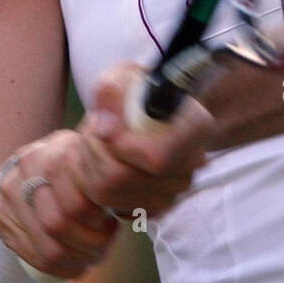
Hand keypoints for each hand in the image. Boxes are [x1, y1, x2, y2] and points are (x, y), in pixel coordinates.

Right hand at [0, 130, 118, 282]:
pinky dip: (61, 270)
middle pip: (61, 225)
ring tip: (92, 256)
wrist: (26, 170)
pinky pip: (33, 259)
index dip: (101, 221)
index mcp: (58, 152)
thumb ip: (112, 172)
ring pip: (49, 250)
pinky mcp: (1, 219)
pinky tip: (76, 266)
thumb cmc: (74, 169)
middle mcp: (27, 170)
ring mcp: (9, 195)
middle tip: (106, 244)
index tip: (113, 223)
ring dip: (78, 261)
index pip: (80, 201)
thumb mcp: (93, 160)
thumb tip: (141, 195)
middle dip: (91, 244)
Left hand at [74, 63, 215, 223]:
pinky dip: (96, 187)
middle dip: (94, 151)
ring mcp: (174, 191)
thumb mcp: (123, 75)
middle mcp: (191, 165)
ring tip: (95, 143)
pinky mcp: (155, 207)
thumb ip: (111, 90)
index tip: (102, 124)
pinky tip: (101, 163)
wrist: (151, 110)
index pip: (156, 158)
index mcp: (194, 127)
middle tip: (92, 127)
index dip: (120, 146)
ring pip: (110, 196)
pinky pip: (112, 207)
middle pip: (124, 178)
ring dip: (88, 167)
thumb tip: (103, 129)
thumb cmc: (138, 90)